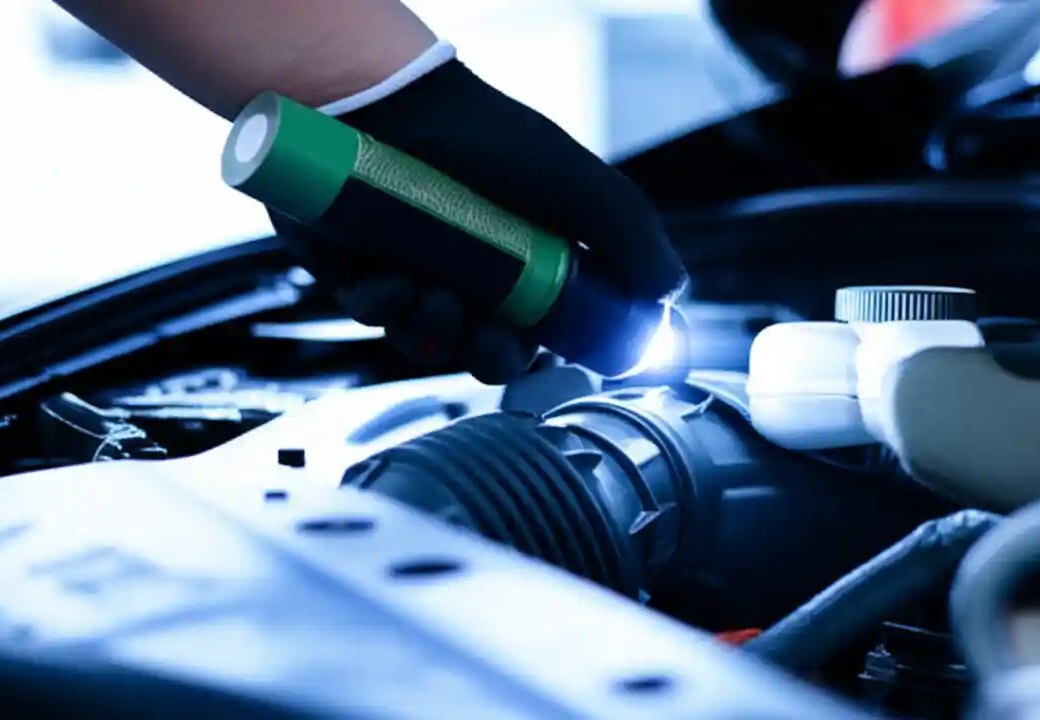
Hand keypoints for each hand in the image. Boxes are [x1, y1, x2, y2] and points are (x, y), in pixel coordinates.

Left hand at [273, 60, 686, 384]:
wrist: (388, 103)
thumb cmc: (485, 138)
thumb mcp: (577, 183)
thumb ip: (630, 237)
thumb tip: (671, 294)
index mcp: (536, 262)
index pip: (557, 333)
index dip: (561, 354)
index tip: (560, 355)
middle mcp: (481, 275)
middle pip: (495, 353)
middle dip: (496, 356)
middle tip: (493, 339)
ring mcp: (423, 277)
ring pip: (435, 344)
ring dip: (437, 329)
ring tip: (432, 290)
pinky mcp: (367, 275)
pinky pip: (378, 317)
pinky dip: (384, 304)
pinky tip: (387, 274)